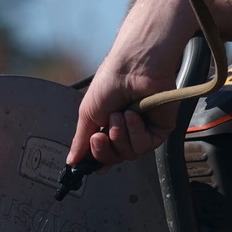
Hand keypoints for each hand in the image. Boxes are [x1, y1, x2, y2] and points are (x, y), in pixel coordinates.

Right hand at [67, 0, 231, 167]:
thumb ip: (81, 140)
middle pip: (115, 157)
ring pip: (129, 153)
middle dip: (105, 149)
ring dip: (120, 135)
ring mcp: (144, 130)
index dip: (97, 158)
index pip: (103, 153)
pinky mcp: (160, 129)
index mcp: (108, 125)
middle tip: (101, 135)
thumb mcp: (88, 113)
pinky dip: (136, 132)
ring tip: (120, 114)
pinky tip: (134, 115)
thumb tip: (72, 161)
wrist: (133, 66)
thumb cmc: (110, 82)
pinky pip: (145, 146)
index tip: (89, 164)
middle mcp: (127, 130)